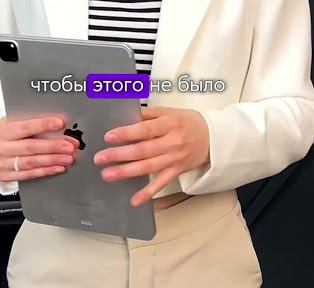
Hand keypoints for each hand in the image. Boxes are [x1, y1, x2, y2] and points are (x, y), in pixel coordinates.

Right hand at [0, 115, 78, 182]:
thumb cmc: (4, 134)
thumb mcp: (12, 123)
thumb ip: (30, 124)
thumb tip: (57, 127)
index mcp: (2, 131)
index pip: (25, 127)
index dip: (43, 125)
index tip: (60, 123)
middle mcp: (0, 148)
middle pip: (30, 147)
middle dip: (53, 147)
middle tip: (70, 146)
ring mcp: (2, 164)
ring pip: (31, 162)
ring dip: (52, 160)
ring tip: (68, 158)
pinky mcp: (6, 176)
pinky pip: (29, 174)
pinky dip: (46, 171)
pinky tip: (58, 168)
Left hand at [94, 107, 209, 206]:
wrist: (213, 138)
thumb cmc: (189, 123)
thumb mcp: (170, 112)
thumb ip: (149, 115)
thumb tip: (127, 115)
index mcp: (170, 124)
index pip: (145, 130)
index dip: (126, 133)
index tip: (109, 136)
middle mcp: (172, 143)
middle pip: (143, 150)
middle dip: (119, 155)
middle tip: (100, 158)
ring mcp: (174, 159)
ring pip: (148, 167)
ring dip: (126, 172)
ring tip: (108, 174)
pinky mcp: (176, 171)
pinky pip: (161, 184)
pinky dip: (147, 193)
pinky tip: (134, 200)